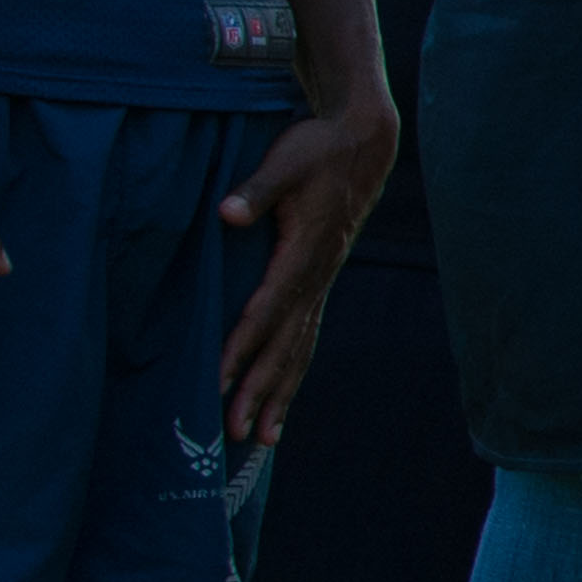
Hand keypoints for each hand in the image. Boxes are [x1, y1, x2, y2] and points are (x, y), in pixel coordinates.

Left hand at [212, 93, 402, 449]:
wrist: (364, 143)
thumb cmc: (320, 149)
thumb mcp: (287, 161)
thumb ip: (257, 190)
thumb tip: (230, 213)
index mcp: (304, 252)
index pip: (267, 309)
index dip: (242, 346)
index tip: (218, 380)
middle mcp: (316, 277)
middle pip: (286, 344)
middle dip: (260, 390)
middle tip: (236, 431)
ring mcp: (321, 283)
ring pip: (299, 349)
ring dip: (279, 394)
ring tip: (261, 438)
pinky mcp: (320, 282)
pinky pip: (306, 337)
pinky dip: (292, 372)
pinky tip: (281, 398)